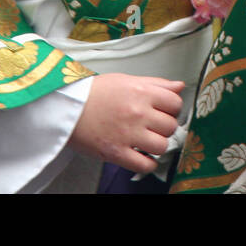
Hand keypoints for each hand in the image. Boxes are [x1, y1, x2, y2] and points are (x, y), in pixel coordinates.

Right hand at [69, 73, 184, 172]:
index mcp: (142, 92)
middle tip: (154, 126)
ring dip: (157, 145)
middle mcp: (138, 113)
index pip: (176, 103)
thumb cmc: (94, 92)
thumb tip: (179, 86)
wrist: (65, 107)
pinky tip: (142, 156)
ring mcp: (128, 134)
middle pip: (170, 126)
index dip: (173, 108)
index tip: (166, 111)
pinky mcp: (116, 153)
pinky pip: (144, 165)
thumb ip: (156, 84)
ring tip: (146, 140)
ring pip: (162, 146)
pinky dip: (147, 164)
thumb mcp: (127, 80)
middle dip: (165, 127)